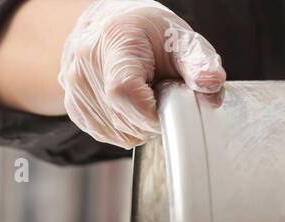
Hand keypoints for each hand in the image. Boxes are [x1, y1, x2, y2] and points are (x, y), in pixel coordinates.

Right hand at [59, 0, 224, 147]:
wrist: (116, 24)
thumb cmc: (151, 33)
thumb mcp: (182, 40)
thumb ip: (200, 63)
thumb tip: (211, 83)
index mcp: (114, 42)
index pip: (124, 94)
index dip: (152, 112)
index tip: (167, 102)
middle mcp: (85, 62)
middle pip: (123, 120)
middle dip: (151, 120)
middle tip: (161, 97)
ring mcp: (74, 85)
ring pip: (116, 133)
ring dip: (138, 125)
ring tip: (145, 96)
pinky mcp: (73, 104)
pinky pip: (105, 134)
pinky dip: (124, 127)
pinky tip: (130, 105)